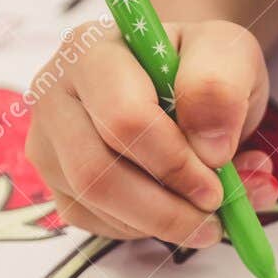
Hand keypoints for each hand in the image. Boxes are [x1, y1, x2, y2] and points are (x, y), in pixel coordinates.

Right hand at [25, 19, 277, 244]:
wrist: (180, 82)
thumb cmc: (198, 67)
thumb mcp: (228, 53)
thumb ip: (221, 88)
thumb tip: (208, 151)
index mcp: (92, 50)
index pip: (124, 118)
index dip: (175, 160)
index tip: (219, 176)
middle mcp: (56, 95)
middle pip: (96, 171)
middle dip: (164, 204)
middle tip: (212, 209)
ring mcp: (49, 143)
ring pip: (94, 203)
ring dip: (159, 221)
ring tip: (204, 212)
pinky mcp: (56, 183)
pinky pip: (94, 221)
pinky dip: (142, 226)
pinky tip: (170, 204)